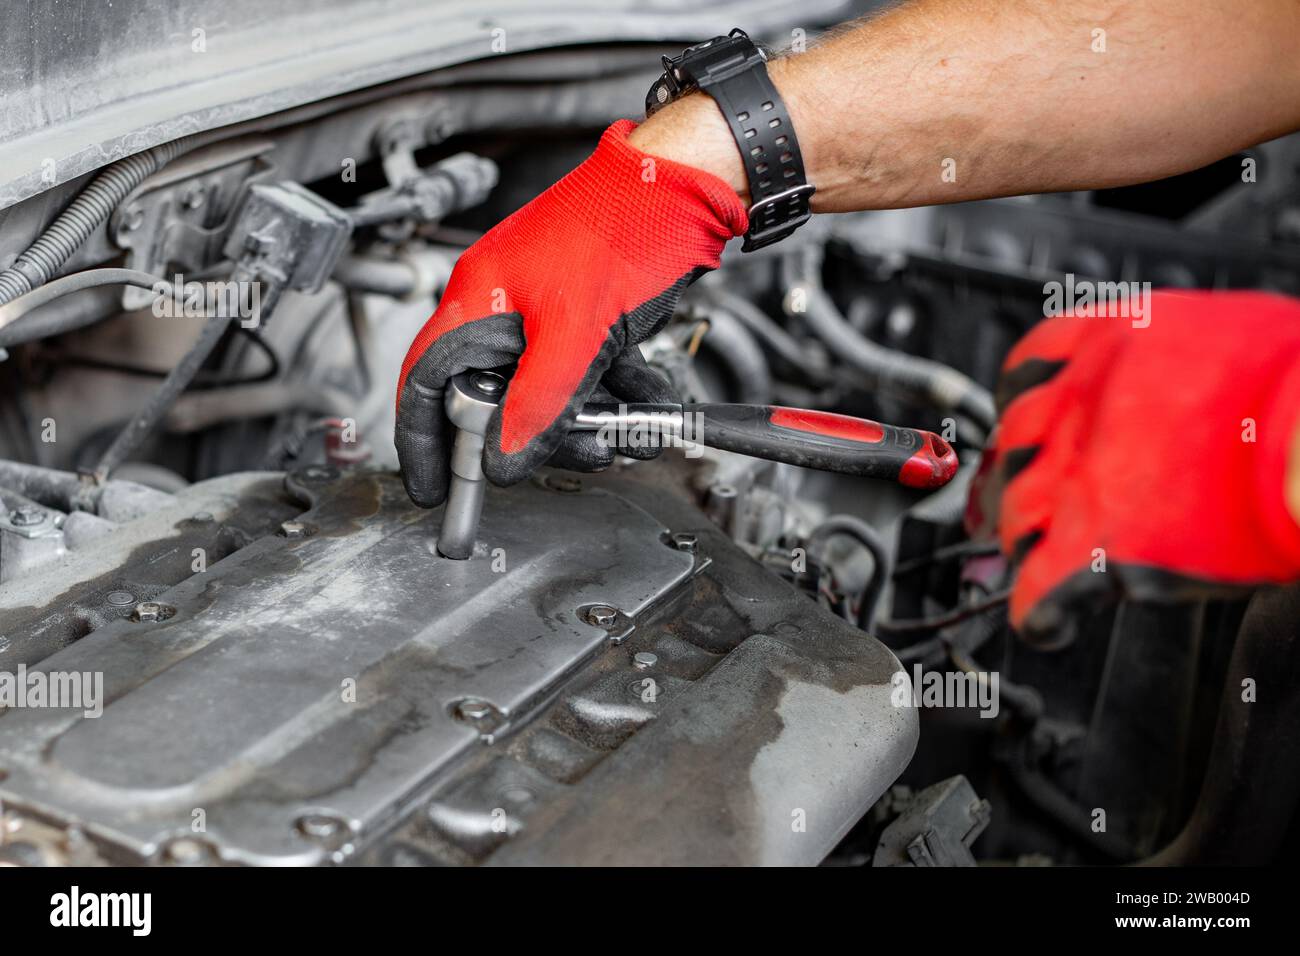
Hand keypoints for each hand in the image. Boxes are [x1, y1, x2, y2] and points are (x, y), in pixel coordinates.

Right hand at [395, 120, 746, 506]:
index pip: (425, 382)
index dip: (422, 439)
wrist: (689, 186)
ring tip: (615, 438)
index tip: (431, 486)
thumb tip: (504, 459)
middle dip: (527, 438)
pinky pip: (585, 370)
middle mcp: (503, 304)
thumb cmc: (625, 224)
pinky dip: (611, 392)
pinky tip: (641, 406)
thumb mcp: (577, 332)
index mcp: (477, 300)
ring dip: (580, 421)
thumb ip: (538, 402)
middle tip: (556, 462)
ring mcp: (546, 309)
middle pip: (491, 396)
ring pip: (545, 388)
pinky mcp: (586, 313)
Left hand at [990, 290, 1299, 639]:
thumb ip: (1166, 361)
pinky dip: (1037, 613)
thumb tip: (1167, 388)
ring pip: (1014, 520)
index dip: (1019, 412)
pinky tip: (1050, 624)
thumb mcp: (1215, 334)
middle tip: (1018, 508)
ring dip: (1023, 547)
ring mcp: (1078, 476)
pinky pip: (1037, 590)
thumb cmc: (1294, 380)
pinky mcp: (1097, 545)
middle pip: (1011, 453)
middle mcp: (1076, 405)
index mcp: (1106, 342)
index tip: (1018, 433)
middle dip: (1012, 485)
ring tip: (1040, 563)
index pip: (1024, 375)